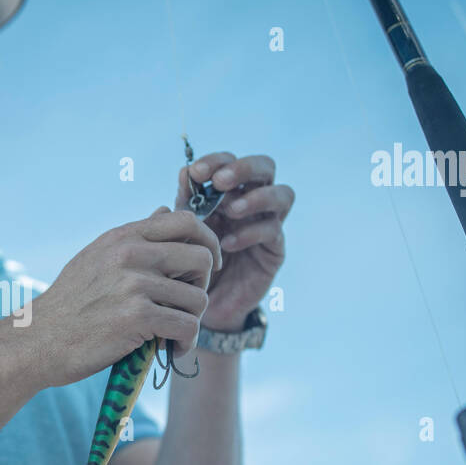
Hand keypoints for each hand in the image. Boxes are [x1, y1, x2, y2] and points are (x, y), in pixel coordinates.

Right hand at [30, 208, 220, 387]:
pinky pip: (187, 327)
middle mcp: (130, 254)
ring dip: (192, 322)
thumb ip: (135, 237)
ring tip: (175, 336)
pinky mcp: (137, 317)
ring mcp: (134, 284)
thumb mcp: (97, 257)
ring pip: (198, 299)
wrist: (37, 341)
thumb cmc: (69, 304)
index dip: (207, 242)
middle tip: (186, 306)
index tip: (204, 267)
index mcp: (122, 237)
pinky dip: (186, 344)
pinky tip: (172, 350)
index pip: (185, 220)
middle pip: (202, 258)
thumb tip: (165, 209)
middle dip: (203, 285)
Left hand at [177, 152, 291, 329]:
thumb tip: (186, 172)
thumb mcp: (182, 230)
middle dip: (243, 169)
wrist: (201, 303)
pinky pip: (272, 231)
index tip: (196, 172)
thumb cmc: (189, 260)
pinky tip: (228, 244)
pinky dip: (250, 233)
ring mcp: (268, 223)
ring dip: (255, 198)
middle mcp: (252, 201)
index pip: (230, 162)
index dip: (216, 161)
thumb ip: (184, 203)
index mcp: (227, 191)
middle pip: (266, 167)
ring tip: (230, 211)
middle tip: (220, 182)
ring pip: (283, 194)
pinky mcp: (275, 249)